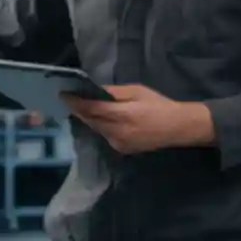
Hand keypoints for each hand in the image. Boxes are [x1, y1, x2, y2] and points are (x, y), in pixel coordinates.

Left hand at [61, 85, 214, 154]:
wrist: (177, 128)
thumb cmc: (159, 105)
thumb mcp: (137, 91)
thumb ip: (115, 92)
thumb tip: (96, 90)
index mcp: (121, 115)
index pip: (91, 108)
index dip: (75, 102)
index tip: (64, 94)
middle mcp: (116, 132)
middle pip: (90, 120)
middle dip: (79, 110)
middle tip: (71, 99)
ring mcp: (118, 143)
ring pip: (96, 129)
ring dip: (89, 118)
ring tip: (84, 107)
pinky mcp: (122, 149)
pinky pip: (105, 135)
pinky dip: (100, 126)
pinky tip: (102, 119)